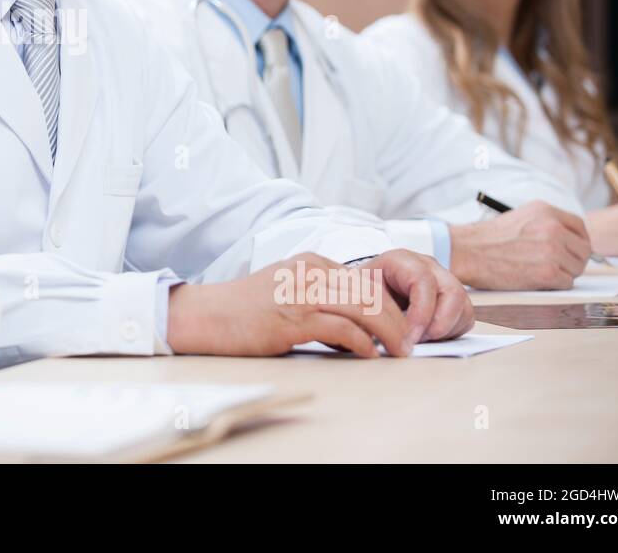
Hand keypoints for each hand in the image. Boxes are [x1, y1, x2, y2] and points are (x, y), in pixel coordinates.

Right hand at [167, 253, 413, 357]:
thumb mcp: (286, 286)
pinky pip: (343, 330)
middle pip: (372, 293)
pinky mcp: (294, 319)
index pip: (366, 281)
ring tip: (400, 352)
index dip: (390, 305)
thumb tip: (354, 320)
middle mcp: (310, 273)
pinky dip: (363, 344)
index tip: (401, 327)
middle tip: (409, 344)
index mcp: (311, 262)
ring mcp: (302, 294)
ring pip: (365, 309)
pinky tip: (370, 355)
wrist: (208, 315)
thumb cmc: (245, 307)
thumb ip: (319, 294)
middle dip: (398, 321)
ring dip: (390, 334)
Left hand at [357, 249, 472, 344]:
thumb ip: (370, 308)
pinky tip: (427, 336)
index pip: (423, 280)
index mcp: (402, 261)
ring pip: (463, 307)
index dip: (421, 311)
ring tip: (419, 340)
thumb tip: (386, 335)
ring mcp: (443, 282)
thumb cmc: (361, 292)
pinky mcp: (452, 300)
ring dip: (445, 330)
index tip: (411, 336)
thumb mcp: (357, 295)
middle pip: (453, 292)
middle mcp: (428, 267)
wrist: (365, 290)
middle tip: (418, 342)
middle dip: (440, 324)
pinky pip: (465, 318)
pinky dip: (451, 333)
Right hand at [450, 201, 590, 288]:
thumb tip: (570, 240)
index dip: (577, 242)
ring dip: (563, 274)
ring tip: (540, 272)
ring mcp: (552, 250)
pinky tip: (536, 280)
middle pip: (583, 250)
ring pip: (577, 268)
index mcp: (546, 211)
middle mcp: (552, 228)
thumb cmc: (488, 238)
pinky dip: (554, 285)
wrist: (466, 251)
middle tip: (555, 266)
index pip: (580, 227)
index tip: (570, 250)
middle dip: (572, 260)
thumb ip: (547, 223)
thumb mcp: (521, 217)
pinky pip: (566, 283)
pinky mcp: (547, 273)